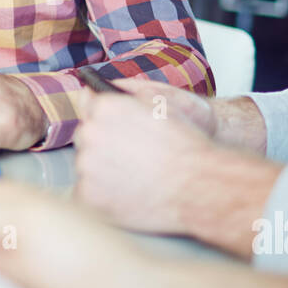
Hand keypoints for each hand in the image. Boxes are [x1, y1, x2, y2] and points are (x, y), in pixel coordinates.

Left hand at [74, 88, 280, 255]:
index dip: (107, 121)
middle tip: (133, 159)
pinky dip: (103, 197)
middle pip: (85, 139)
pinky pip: (86, 194)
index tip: (119, 133)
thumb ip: (119, 92)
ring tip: (136, 178)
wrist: (201, 184)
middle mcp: (90, 133)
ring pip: (86, 167)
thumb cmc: (186, 143)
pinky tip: (129, 195)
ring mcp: (87, 166)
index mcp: (105, 107)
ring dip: (103, 172)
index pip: (87, 107)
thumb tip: (90, 90)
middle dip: (103, 146)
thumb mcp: (159, 102)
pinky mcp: (88, 197)